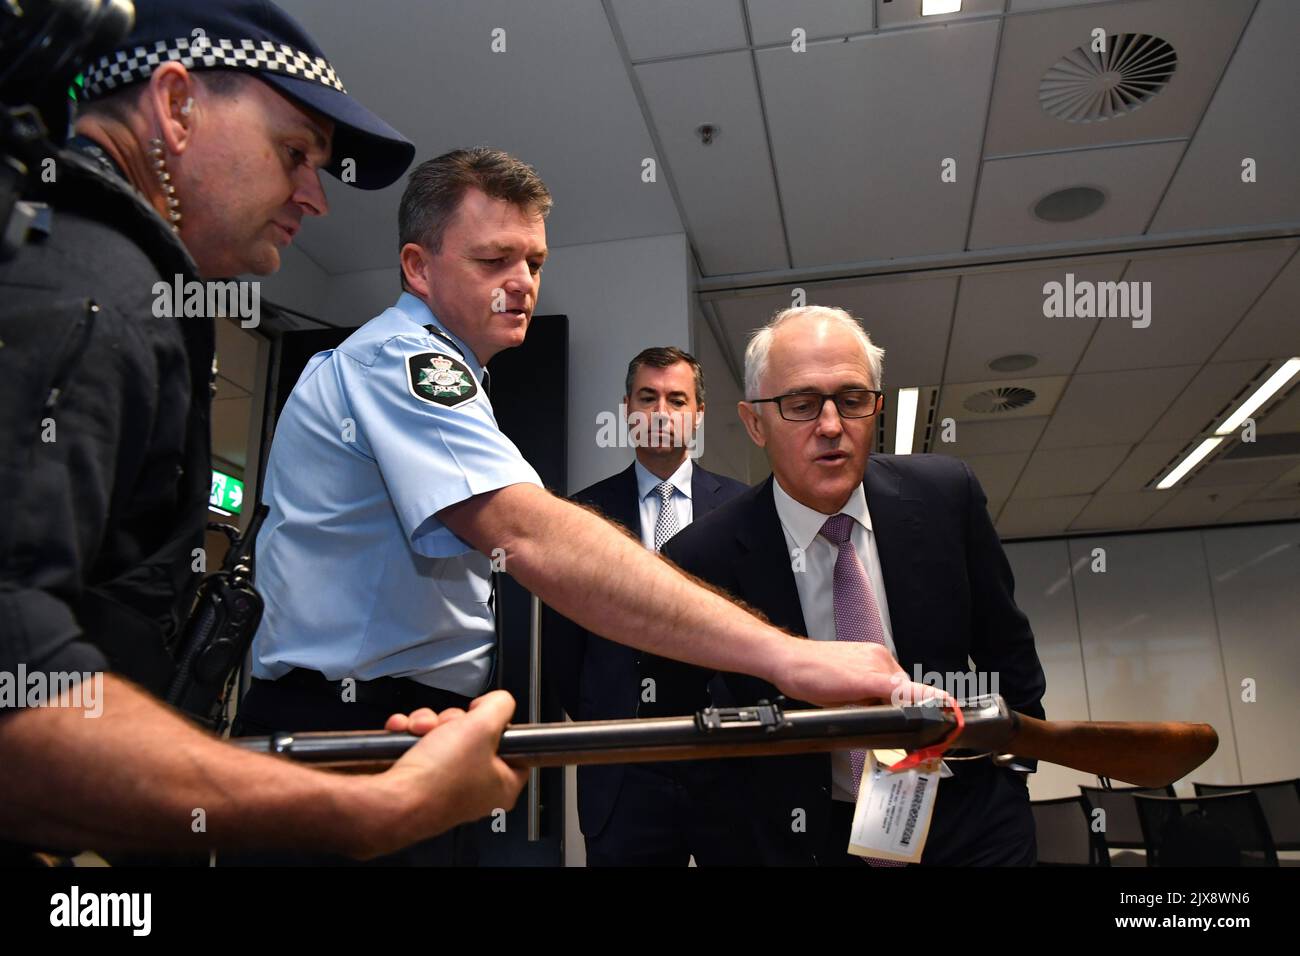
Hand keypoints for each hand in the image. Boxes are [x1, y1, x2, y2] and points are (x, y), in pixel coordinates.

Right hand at [357, 691, 527, 858]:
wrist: (390, 802)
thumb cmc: (438, 777)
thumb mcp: (483, 725)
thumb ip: (499, 705)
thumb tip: (496, 703)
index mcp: (502, 785)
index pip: (515, 748)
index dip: (500, 725)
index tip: (486, 717)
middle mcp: (475, 790)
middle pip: (474, 736)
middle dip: (453, 721)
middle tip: (447, 726)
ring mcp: (445, 787)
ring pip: (443, 737)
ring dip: (427, 724)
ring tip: (418, 730)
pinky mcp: (418, 783)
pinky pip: (418, 746)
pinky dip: (408, 735)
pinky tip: (403, 732)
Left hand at [774, 638, 952, 706]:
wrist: (785, 660)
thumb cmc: (808, 676)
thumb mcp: (846, 692)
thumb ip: (882, 694)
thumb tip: (910, 699)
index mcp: (879, 666)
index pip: (914, 689)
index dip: (933, 702)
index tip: (951, 710)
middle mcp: (878, 659)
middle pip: (903, 691)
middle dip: (898, 707)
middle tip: (884, 722)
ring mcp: (869, 656)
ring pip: (890, 686)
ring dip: (883, 700)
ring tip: (857, 706)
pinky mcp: (860, 658)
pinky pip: (877, 678)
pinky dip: (874, 691)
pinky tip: (854, 698)